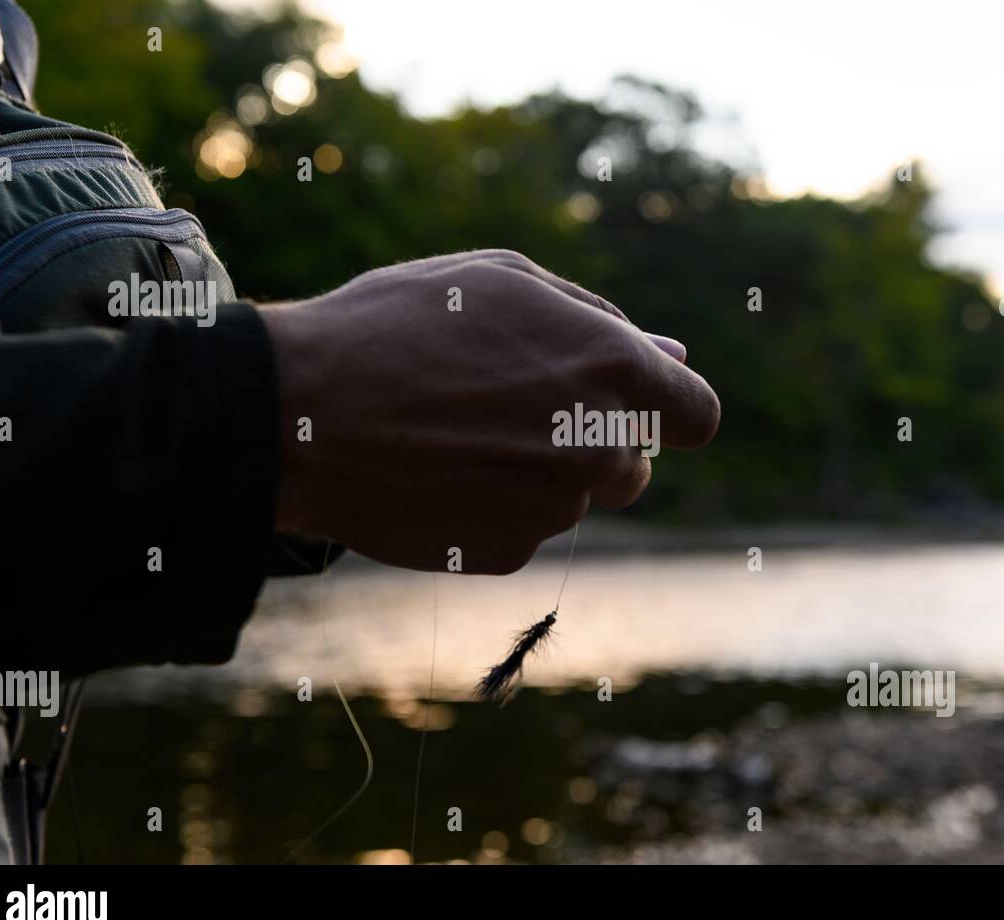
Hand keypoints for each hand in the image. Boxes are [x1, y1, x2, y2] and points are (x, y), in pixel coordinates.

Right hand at [260, 250, 719, 572]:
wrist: (303, 413)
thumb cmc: (402, 324)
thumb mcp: (506, 284)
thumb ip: (604, 321)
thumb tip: (676, 353)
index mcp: (615, 370)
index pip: (699, 415)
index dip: (672, 409)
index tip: (636, 406)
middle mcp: (600, 448)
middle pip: (636, 465)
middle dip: (597, 440)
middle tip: (515, 408)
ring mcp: (556, 508)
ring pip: (577, 498)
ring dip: (542, 472)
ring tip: (459, 433)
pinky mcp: (508, 553)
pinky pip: (524, 529)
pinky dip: (496, 506)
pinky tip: (439, 472)